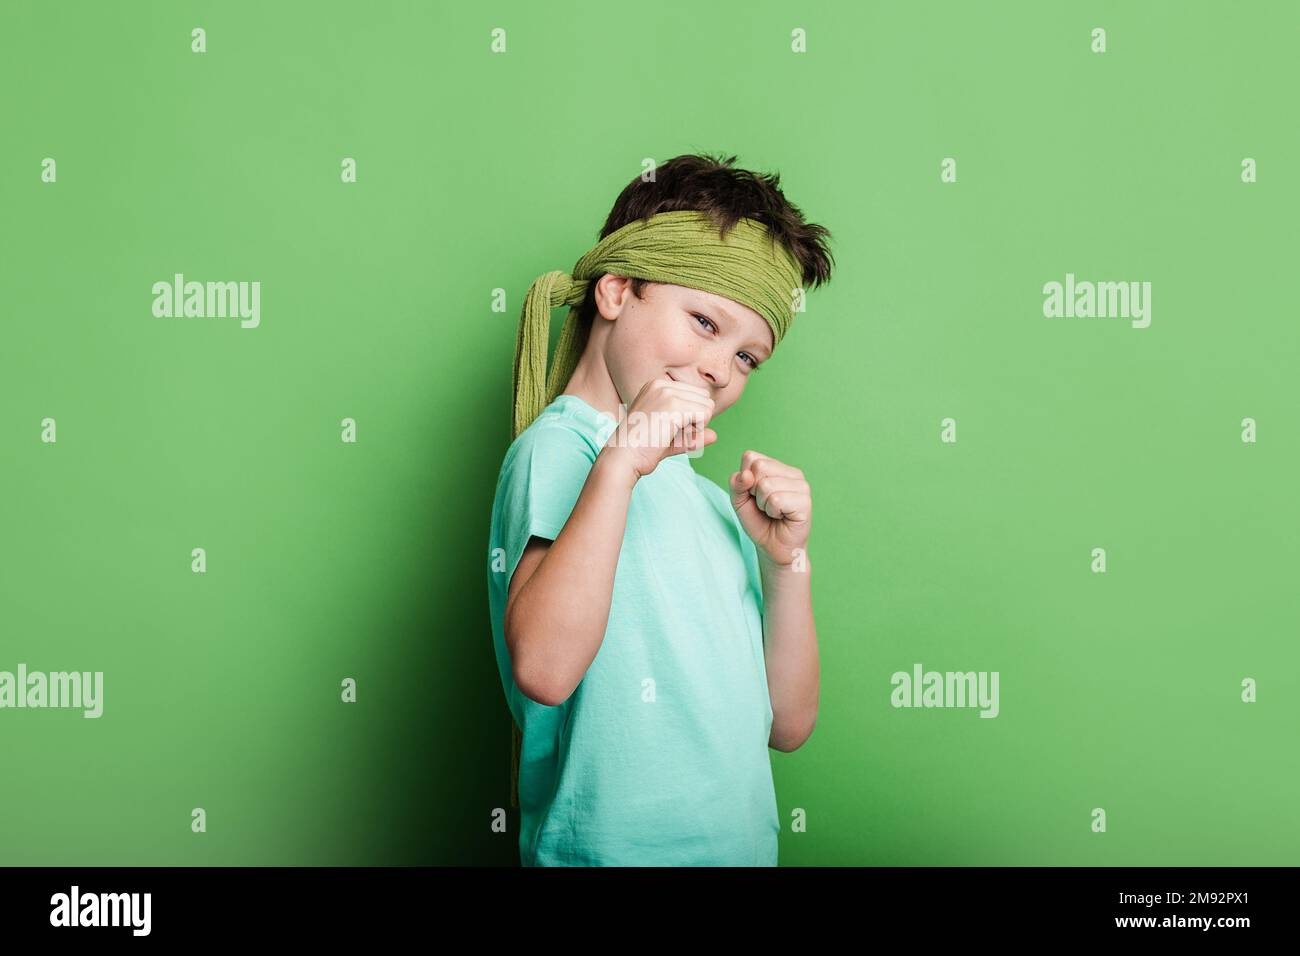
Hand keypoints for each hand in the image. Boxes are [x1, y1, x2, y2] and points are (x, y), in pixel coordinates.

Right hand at [600, 375, 717, 479]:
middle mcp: (662, 384)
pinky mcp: (673, 405)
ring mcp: (667, 392)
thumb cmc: (642, 450)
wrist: (623, 458)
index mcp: (657, 385)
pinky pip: (705, 415)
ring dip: (696, 426)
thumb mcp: (670, 438)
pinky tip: (675, 435)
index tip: (668, 429)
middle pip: (704, 398)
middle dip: (696, 420)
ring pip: (707, 406)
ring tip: (672, 434)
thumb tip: (715, 436)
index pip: (695, 395)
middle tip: (672, 433)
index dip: (690, 418)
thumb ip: (692, 434)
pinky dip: (696, 430)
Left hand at [729, 450, 810, 567]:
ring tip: (773, 512)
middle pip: (758, 467)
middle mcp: (792, 472)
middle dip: (754, 491)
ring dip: (763, 504)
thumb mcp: (739, 501)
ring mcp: (801, 485)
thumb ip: (737, 484)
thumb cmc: (759, 522)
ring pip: (766, 485)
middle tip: (764, 505)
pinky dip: (772, 512)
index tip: (754, 495)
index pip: (750, 457)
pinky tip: (781, 516)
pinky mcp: (805, 501)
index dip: (745, 479)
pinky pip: (776, 500)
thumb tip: (747, 474)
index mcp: (777, 467)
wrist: (773, 548)